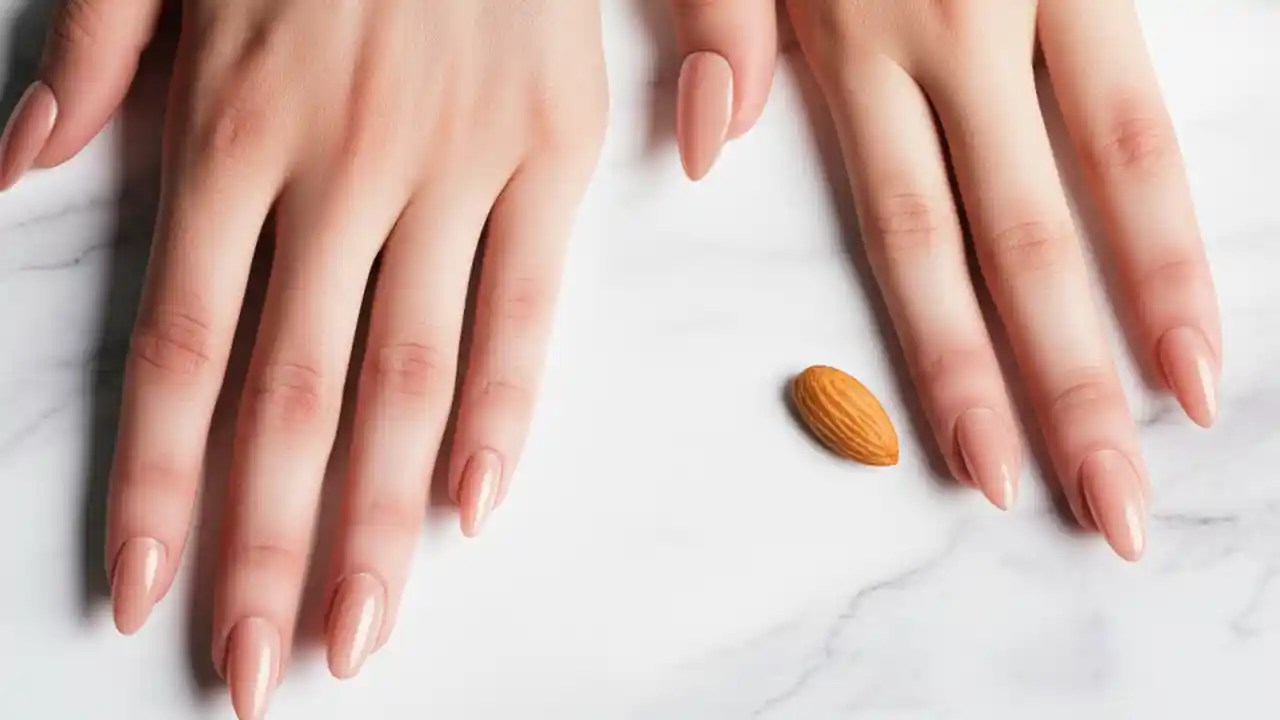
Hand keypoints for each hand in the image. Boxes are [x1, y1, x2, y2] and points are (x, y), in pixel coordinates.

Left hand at [1, 0, 605, 713]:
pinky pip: (524, 301)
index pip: (182, 348)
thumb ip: (97, 53)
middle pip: (288, 394)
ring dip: (373, 516)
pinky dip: (502, 408)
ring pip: (402, 372)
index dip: (159, 483)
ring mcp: (454, 165)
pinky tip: (472, 506)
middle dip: (264, 544)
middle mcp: (340, 166)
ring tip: (356, 627)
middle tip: (255, 668)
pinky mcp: (548, 152)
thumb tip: (20, 167)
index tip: (143, 592)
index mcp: (234, 124)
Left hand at [670, 0, 1218, 560]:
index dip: (954, 357)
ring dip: (1151, 305)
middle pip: (1018, 240)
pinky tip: (1204, 285)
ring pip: (1101, 175)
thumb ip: (720, 19)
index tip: (985, 468)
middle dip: (1063, 383)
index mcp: (850, 37)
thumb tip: (707, 148)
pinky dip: (1178, 201)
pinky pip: (1142, 97)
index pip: (914, 236)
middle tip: (1105, 507)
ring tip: (1192, 415)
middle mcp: (951, 35)